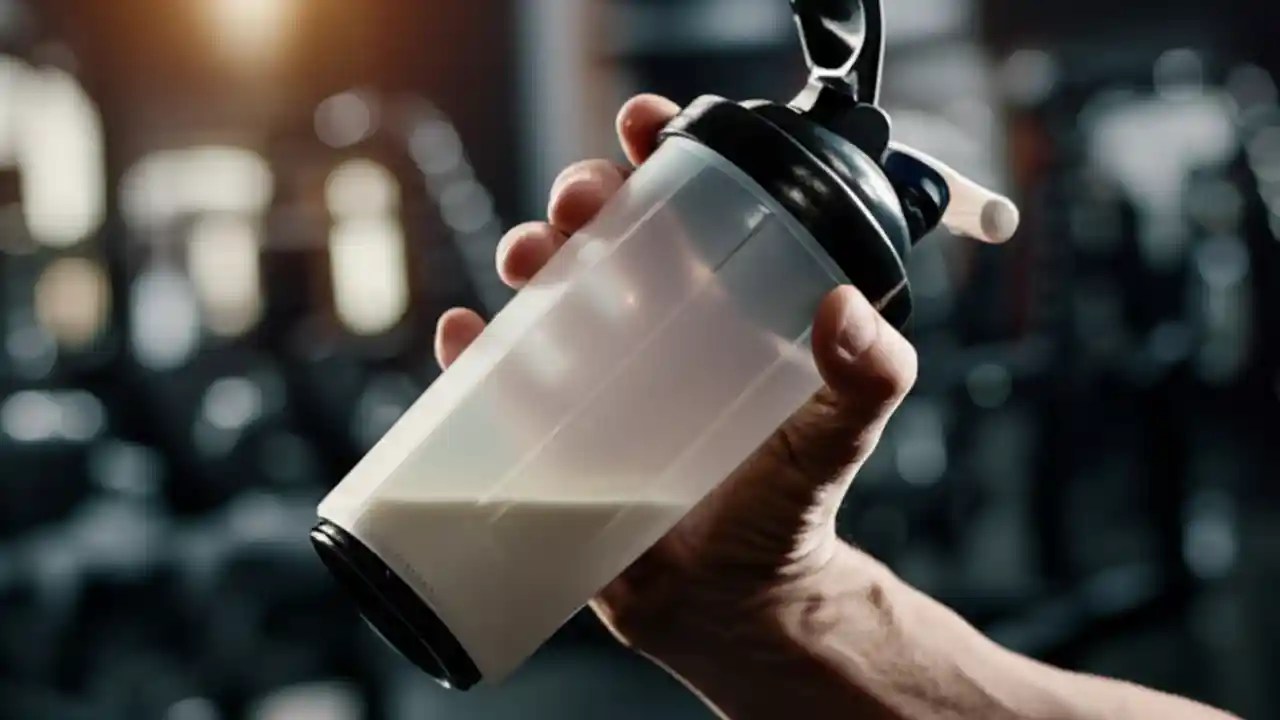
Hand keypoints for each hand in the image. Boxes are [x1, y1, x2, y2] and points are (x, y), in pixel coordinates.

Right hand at [432, 93, 917, 655]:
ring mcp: (594, 377)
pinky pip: (498, 377)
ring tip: (529, 259)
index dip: (661, 151)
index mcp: (716, 308)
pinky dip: (473, 349)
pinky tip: (465, 336)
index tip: (643, 125)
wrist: (733, 607)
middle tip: (583, 199)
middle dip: (583, 196)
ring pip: (546, 290)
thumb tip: (846, 308)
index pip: (687, 206)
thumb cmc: (789, 512)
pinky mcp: (550, 431)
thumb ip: (866, 378)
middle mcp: (650, 328)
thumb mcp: (836, 438)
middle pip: (604, 234)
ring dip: (528, 256)